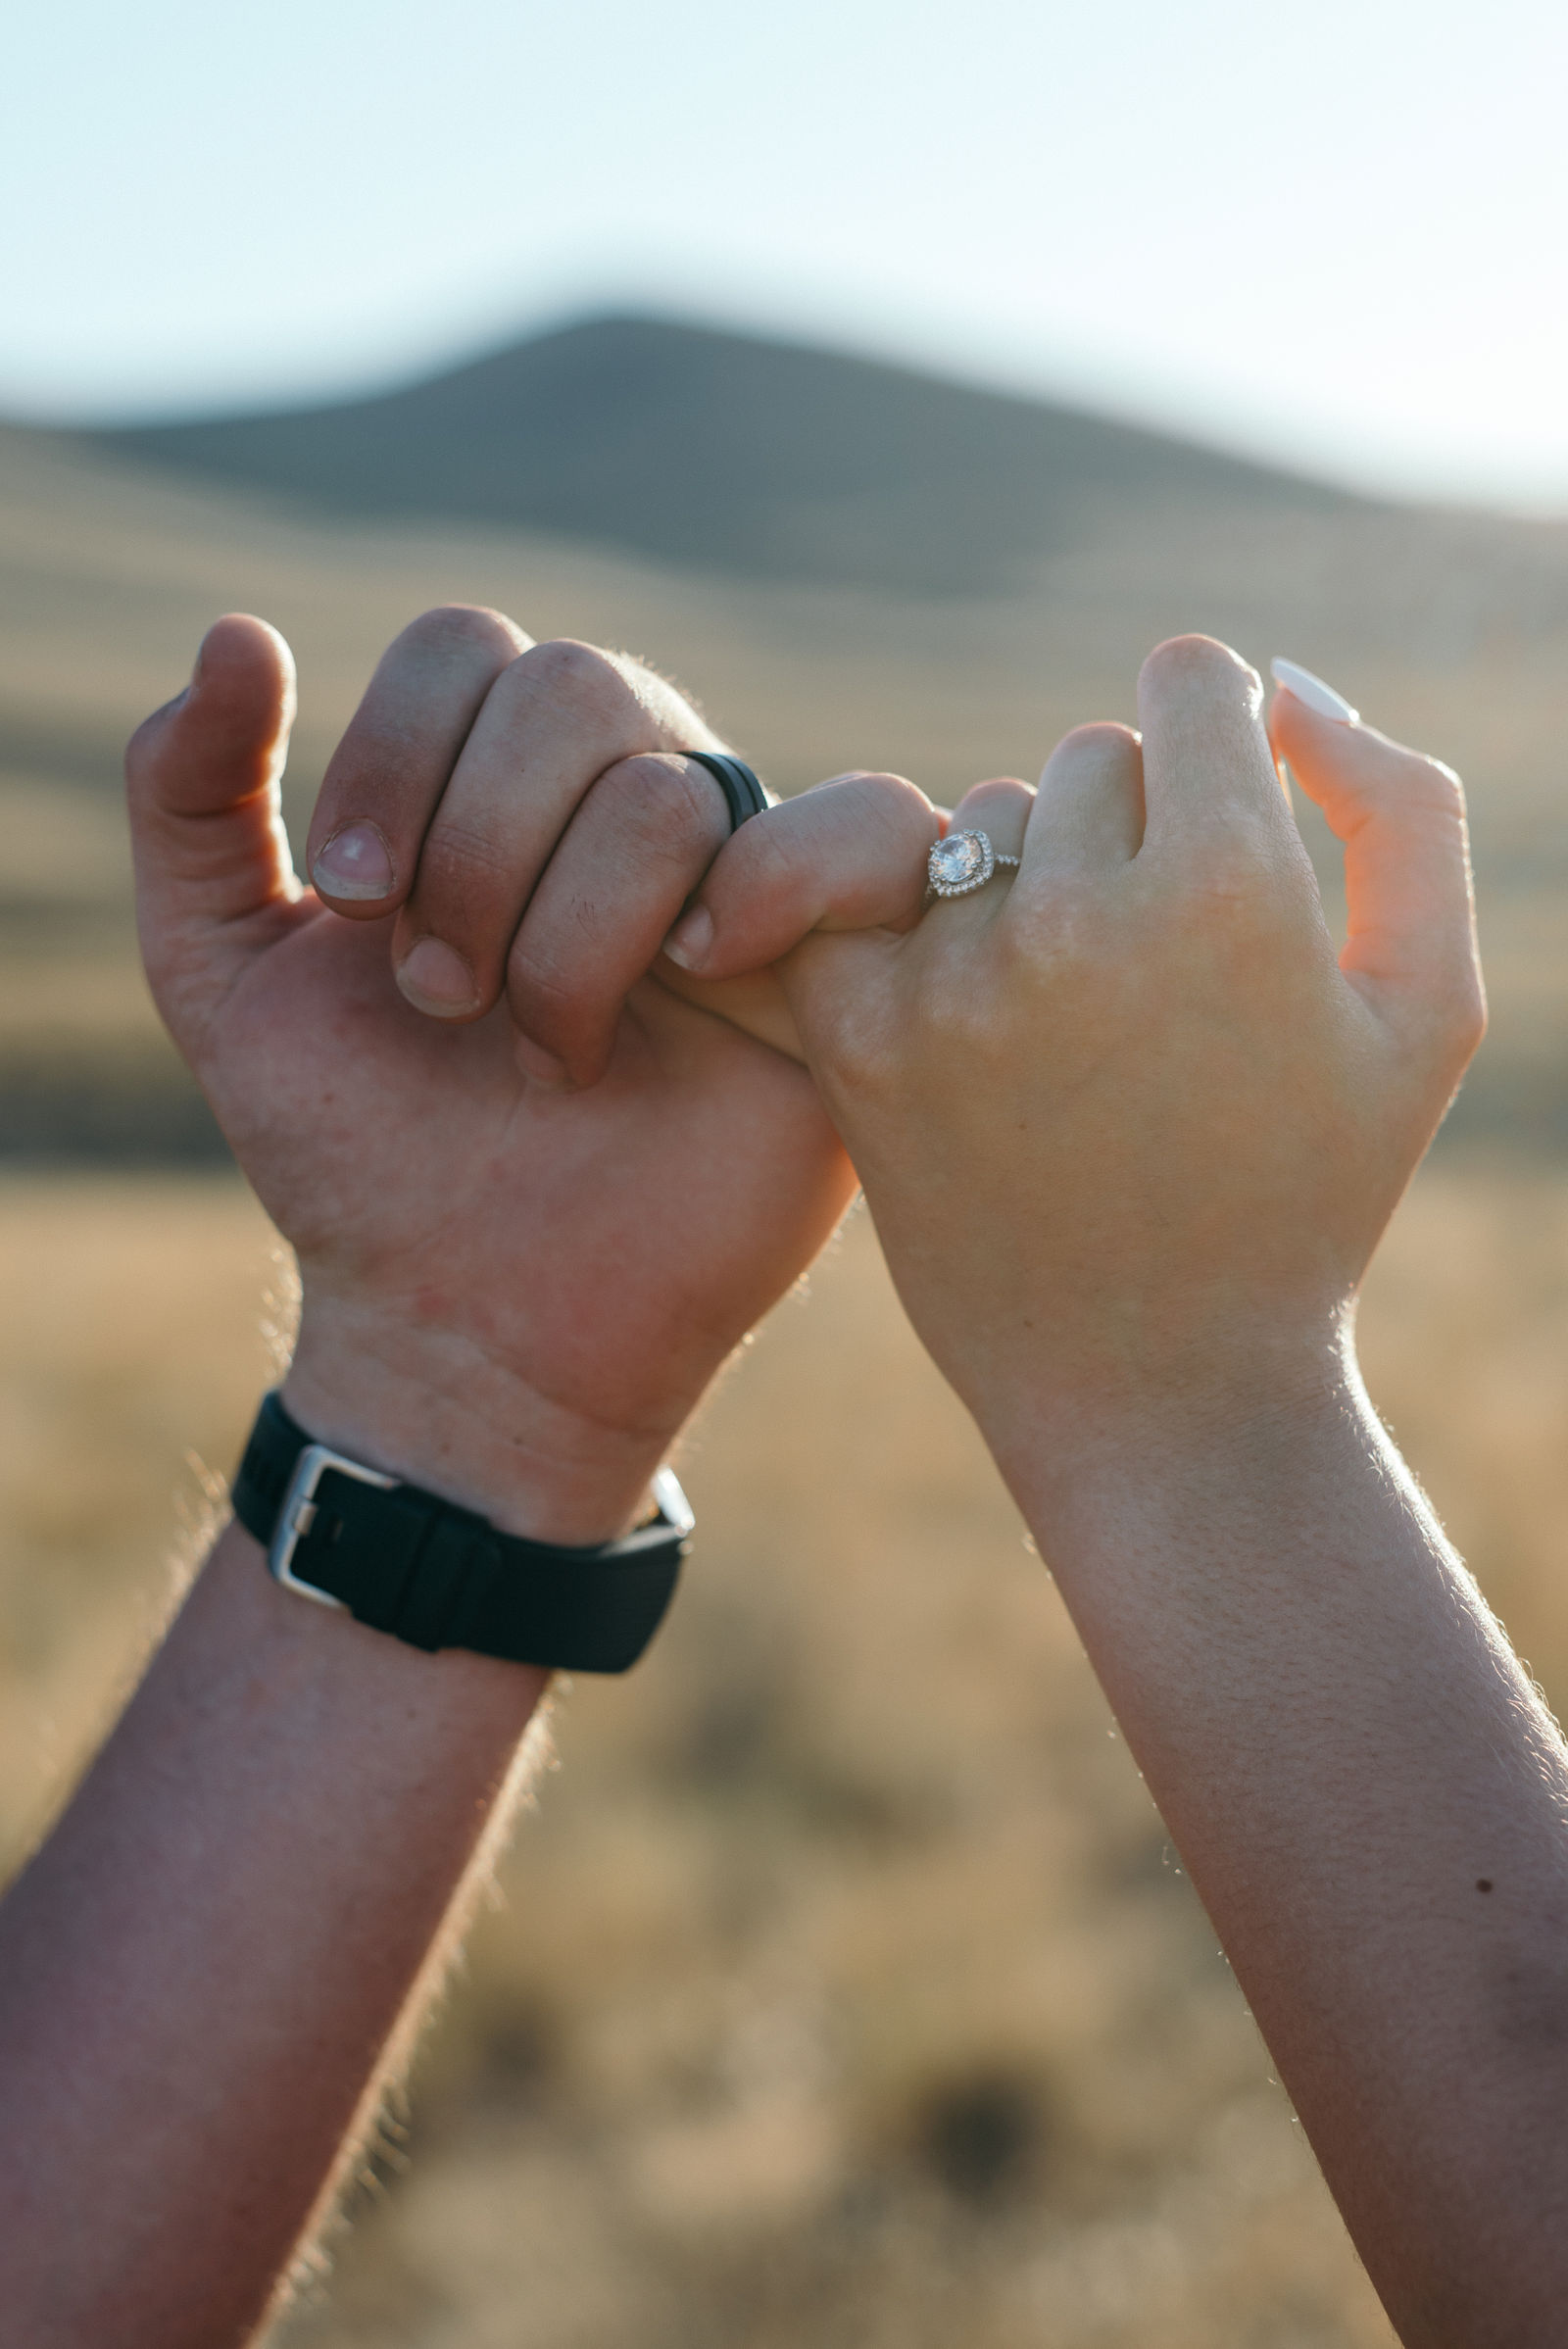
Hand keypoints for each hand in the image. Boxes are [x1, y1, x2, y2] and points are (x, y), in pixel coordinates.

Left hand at [127, 608, 860, 1540]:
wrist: (470, 1326)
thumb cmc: (362, 1157)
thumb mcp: (221, 974)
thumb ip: (191, 799)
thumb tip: (236, 629)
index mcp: (498, 783)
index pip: (469, 647)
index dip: (394, 755)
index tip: (350, 903)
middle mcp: (629, 806)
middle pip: (576, 685)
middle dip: (477, 850)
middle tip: (441, 997)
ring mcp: (741, 882)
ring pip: (674, 788)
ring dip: (572, 939)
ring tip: (546, 1061)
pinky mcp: (837, 971)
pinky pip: (874, 825)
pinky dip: (786, 880)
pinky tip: (705, 981)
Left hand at [667, 635, 1484, 1468]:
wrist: (1158, 1386)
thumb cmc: (1310, 1198)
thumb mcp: (1426, 1007)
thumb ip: (1399, 809)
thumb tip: (1288, 689)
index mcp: (1233, 889)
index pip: (1188, 678)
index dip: (1215, 734)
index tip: (1216, 811)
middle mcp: (1081, 916)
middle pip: (1087, 762)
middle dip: (1130, 835)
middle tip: (1158, 967)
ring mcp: (958, 980)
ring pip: (980, 830)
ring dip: (1023, 893)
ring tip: (1073, 1023)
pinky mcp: (863, 1038)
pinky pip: (862, 898)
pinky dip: (907, 934)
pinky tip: (960, 1006)